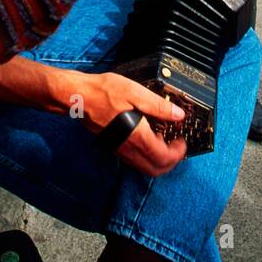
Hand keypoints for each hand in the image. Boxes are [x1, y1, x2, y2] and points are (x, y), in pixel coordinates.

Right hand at [68, 70, 187, 175]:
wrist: (78, 98)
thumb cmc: (103, 92)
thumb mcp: (135, 92)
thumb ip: (159, 106)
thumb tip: (178, 114)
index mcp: (137, 136)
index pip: (164, 157)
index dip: (178, 153)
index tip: (182, 141)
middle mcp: (128, 148)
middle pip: (156, 169)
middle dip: (171, 162)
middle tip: (177, 146)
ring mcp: (120, 149)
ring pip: (145, 168)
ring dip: (159, 161)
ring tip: (165, 142)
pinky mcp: (114, 147)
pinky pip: (135, 161)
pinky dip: (147, 156)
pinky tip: (148, 139)